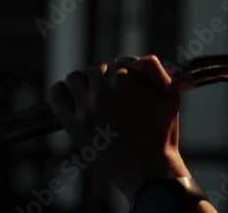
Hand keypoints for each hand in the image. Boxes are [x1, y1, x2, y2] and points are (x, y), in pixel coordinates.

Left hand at [48, 55, 190, 202]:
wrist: (148, 169)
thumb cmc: (163, 133)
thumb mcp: (170, 95)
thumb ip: (154, 69)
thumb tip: (137, 59)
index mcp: (124, 79)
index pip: (118, 64)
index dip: (124, 75)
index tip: (128, 86)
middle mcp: (102, 90)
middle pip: (96, 68)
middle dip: (105, 77)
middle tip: (113, 93)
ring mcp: (85, 107)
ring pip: (75, 78)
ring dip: (84, 83)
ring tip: (94, 96)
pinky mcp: (74, 124)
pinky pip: (57, 97)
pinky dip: (60, 92)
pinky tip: (70, 97)